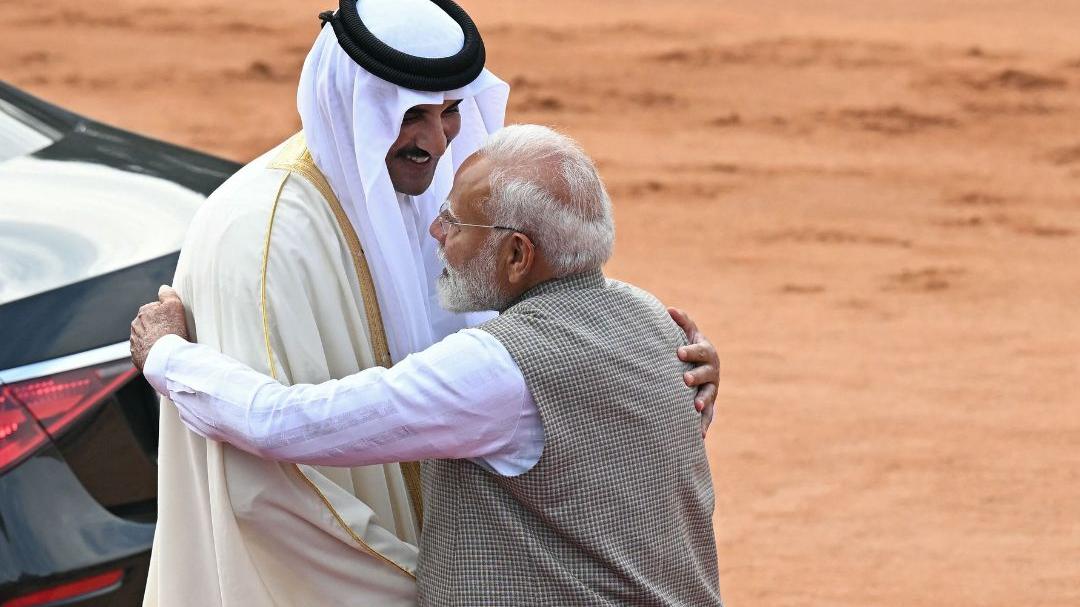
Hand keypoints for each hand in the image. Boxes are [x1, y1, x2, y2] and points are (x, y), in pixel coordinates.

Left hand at [130, 285, 189, 369]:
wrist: (164, 358)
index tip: (176, 321)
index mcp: (143, 312)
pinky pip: (145, 352)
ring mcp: (135, 342)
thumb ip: (168, 294)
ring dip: (154, 339)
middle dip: (159, 326)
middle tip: (174, 333)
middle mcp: (135, 326)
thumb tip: (163, 287)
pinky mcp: (137, 357)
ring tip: (168, 345)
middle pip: (150, 323)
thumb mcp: (174, 306)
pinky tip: (162, 354)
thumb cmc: (171, 331)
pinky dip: (152, 352)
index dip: (168, 314)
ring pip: (146, 337)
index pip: (156, 308)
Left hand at [668, 307, 719, 437]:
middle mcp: (712, 371)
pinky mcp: (708, 405)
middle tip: (684, 379)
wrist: (700, 368)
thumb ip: (682, 322)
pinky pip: (708, 416)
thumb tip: (668, 309)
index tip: (678, 352)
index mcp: (706, 352)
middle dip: (696, 376)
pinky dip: (704, 424)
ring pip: (709, 395)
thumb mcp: (688, 334)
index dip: (691, 351)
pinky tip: (699, 435)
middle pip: (706, 373)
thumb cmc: (688, 348)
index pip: (700, 350)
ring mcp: (711, 389)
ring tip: (694, 406)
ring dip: (703, 400)